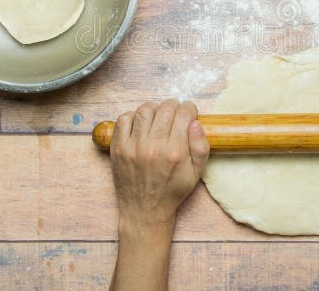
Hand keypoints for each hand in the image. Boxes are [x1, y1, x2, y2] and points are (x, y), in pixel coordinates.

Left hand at [110, 99, 209, 232]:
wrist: (145, 210)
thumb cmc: (172, 191)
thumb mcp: (196, 173)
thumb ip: (201, 146)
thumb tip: (195, 123)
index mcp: (175, 152)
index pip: (184, 114)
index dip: (189, 109)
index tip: (189, 113)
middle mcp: (153, 146)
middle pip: (165, 109)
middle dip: (174, 106)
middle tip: (175, 114)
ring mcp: (133, 146)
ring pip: (144, 110)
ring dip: (155, 109)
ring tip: (158, 117)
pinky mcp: (118, 148)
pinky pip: (123, 119)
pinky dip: (133, 116)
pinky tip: (141, 125)